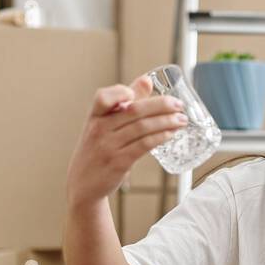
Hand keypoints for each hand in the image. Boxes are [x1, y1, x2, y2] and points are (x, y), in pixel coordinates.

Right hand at [65, 74, 187, 208]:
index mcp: (95, 117)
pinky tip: (170, 134)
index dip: (122, 91)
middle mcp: (99, 130)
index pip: (103, 97)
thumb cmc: (97, 150)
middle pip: (133, 111)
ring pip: (142, 128)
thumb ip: (124, 102)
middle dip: (160, 105)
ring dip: (165, 122)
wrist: (83, 184)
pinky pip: (143, 146)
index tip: (145, 87)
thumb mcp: (104, 125)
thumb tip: (146, 80)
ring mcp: (108, 147)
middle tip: (179, 105)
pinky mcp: (119, 162)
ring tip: (181, 120)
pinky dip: (159, 137)